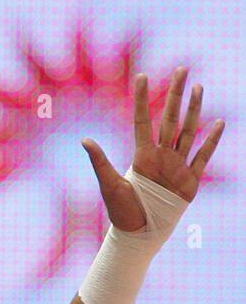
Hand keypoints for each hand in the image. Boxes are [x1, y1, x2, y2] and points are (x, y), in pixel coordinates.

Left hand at [83, 68, 224, 230]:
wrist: (138, 234)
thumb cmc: (121, 212)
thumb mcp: (109, 184)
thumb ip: (99, 161)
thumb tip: (84, 139)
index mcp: (142, 156)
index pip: (143, 120)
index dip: (143, 99)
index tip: (142, 76)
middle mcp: (161, 156)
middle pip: (171, 118)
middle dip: (176, 94)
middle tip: (182, 69)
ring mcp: (177, 166)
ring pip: (189, 131)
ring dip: (195, 109)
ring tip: (199, 87)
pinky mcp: (190, 180)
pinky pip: (202, 156)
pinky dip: (211, 140)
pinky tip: (218, 123)